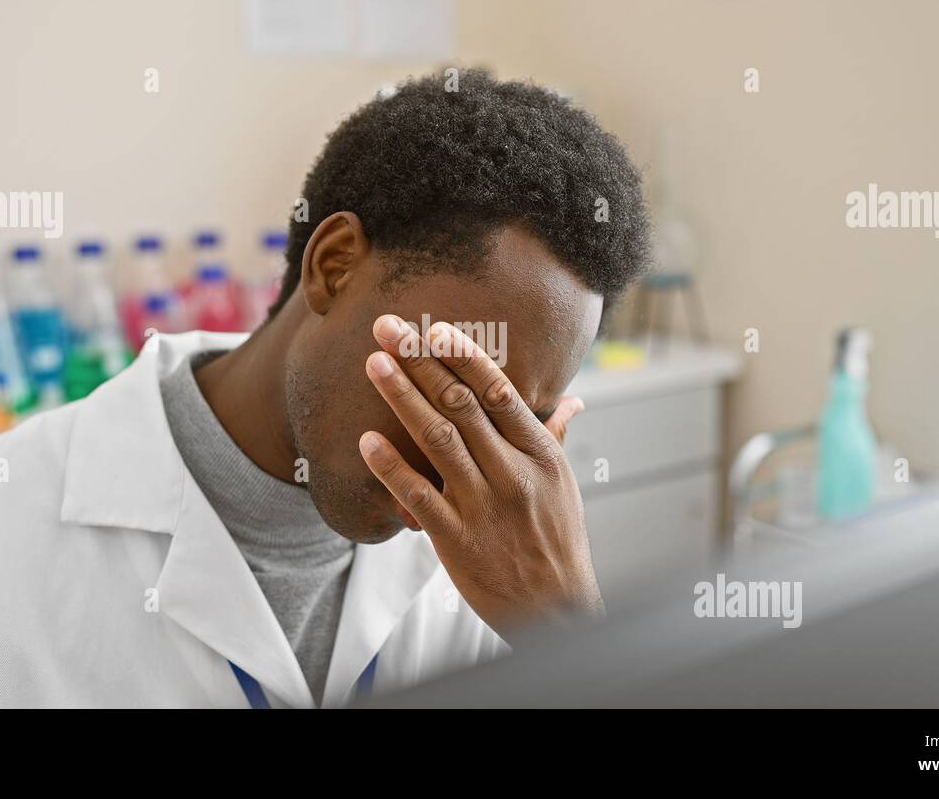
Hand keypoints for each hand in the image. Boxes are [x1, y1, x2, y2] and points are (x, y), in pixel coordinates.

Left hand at [358, 314, 603, 637]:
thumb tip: (573, 399)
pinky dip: (390, 467)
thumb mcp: (564, 484)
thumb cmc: (558, 541)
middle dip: (420, 361)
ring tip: (373, 364)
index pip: (498, 391)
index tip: (434, 327)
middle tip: (387, 327)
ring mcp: (482, 505)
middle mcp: (512, 472)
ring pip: (436, 439)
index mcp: (540, 453)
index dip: (463, 356)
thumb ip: (556, 436)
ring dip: (402, 398)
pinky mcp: (455, 538)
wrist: (555, 610)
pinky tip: (366, 441)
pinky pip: (417, 496)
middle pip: (460, 405)